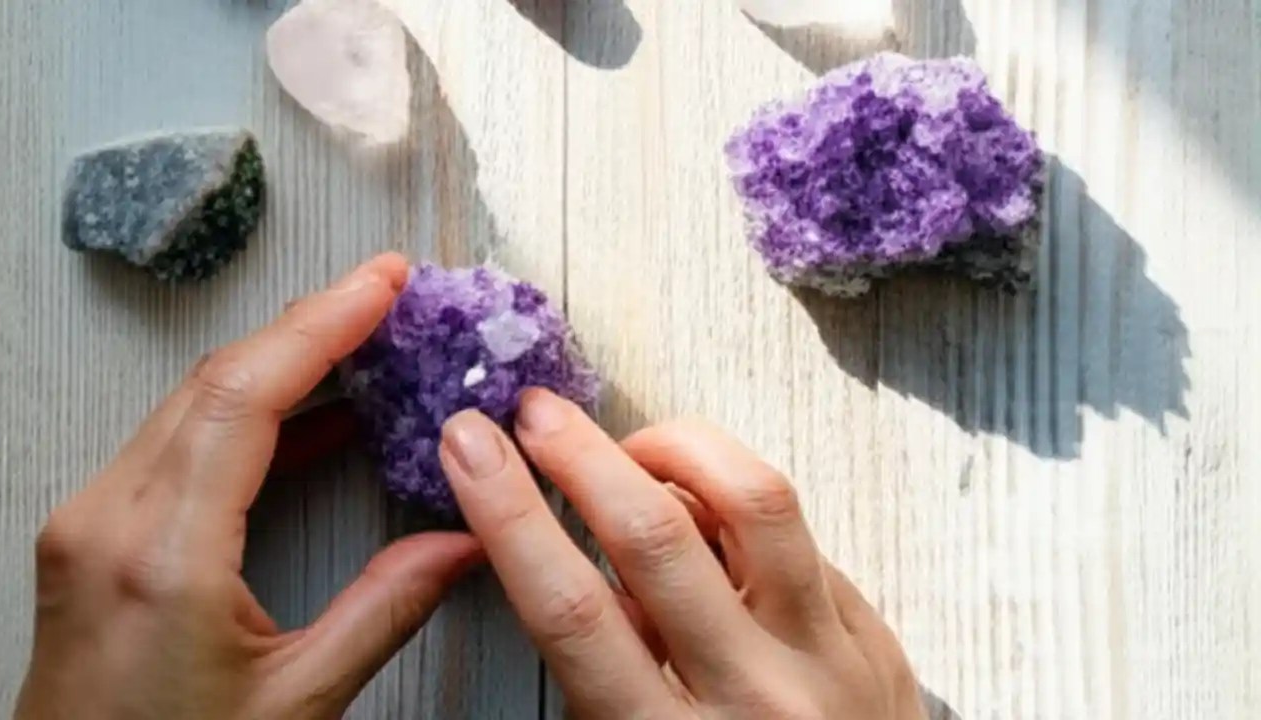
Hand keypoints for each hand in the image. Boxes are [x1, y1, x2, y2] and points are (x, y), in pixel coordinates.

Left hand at [16, 254, 481, 719]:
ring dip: (281, 363)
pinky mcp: (94, 536)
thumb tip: (465, 542)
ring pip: (193, 403)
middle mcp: (109, 520)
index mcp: (162, 555)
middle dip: (310, 325)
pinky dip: (251, 416)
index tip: (381, 283)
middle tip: (387, 294)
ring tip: (365, 341)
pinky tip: (316, 420)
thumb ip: (386, 610)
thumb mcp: (295, 703)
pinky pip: (178, 444)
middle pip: (217, 381)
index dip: (321, 325)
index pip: (245, 396)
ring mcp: (91, 523)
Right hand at [439, 390, 924, 718]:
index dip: (510, 513)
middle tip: (535, 413)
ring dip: (679, 449)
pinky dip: (743, 507)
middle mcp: (758, 695)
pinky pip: (803, 540)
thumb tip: (596, 574)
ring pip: (758, 502)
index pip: (574, 609)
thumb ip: (613, 676)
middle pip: (657, 535)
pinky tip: (708, 508)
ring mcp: (832, 660)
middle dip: (579, 455)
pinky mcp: (878, 639)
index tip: (471, 448)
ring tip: (632, 446)